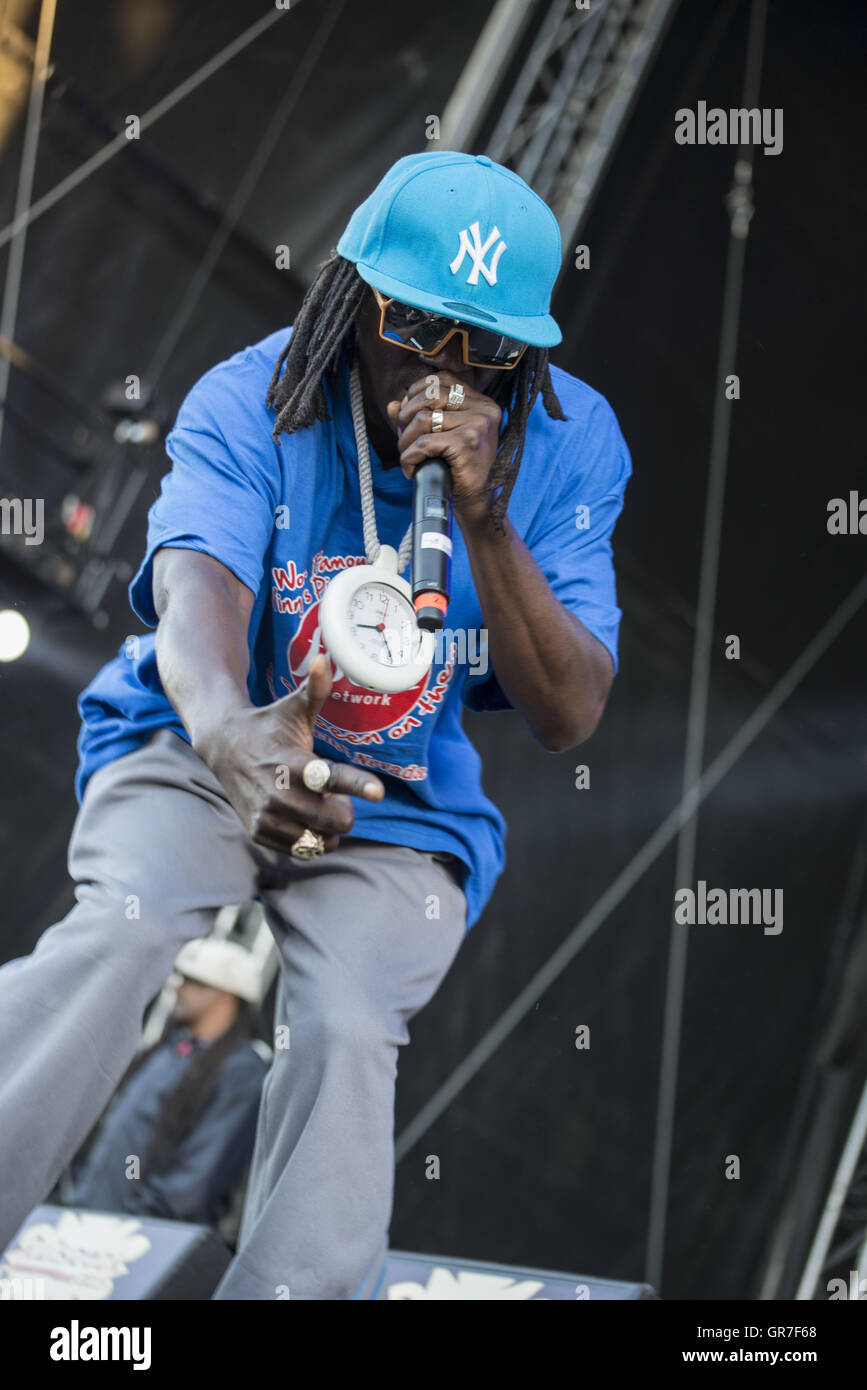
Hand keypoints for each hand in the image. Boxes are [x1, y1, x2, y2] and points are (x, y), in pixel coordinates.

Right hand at [205, 654, 384, 854]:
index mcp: (293, 763)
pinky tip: (300, 816)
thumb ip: (314, 689)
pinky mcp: (260, 834)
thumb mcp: (292, 709)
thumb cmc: (269, 726)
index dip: (357, 785)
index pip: (330, 777)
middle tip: (332, 793)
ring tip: (313, 803)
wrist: (223, 747)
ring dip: (327, 827)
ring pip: (323, 841)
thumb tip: (325, 657)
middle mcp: (279, 795)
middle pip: (338, 820)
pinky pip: (305, 850)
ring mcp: (268, 818)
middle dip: (345, 810)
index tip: (380, 792)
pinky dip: (311, 838)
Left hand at [386, 371, 501, 528]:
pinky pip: (424, 443)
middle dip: (406, 418)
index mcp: (481, 403)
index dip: (416, 393)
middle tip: (404, 441)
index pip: (441, 380)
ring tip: (407, 456)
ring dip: (405, 440)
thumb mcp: (439, 438)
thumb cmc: (459, 469)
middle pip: (429, 396)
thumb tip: (392, 404)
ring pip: (423, 419)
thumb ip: (417, 417)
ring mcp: (477, 425)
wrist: (476, 502)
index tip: (408, 418)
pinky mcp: (467, 443)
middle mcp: (484, 409)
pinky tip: (411, 469)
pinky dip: (409, 456)